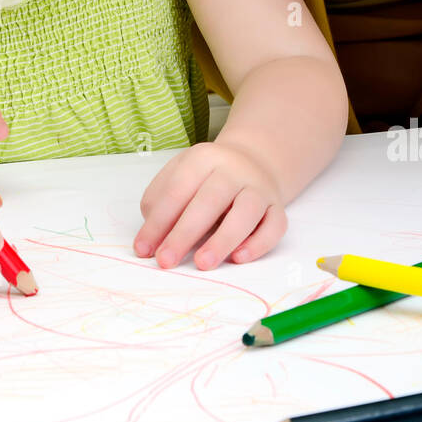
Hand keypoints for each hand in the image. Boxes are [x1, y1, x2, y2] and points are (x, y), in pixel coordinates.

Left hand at [133, 140, 287, 269]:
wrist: (252, 161)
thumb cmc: (206, 177)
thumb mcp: (178, 175)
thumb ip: (160, 199)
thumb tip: (153, 234)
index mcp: (203, 158)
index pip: (177, 191)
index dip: (158, 222)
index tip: (143, 249)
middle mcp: (233, 170)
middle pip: (209, 201)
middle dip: (184, 234)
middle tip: (166, 261)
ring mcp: (258, 188)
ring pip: (246, 212)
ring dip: (223, 240)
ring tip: (202, 263)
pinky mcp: (277, 207)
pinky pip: (275, 225)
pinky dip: (259, 243)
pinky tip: (239, 258)